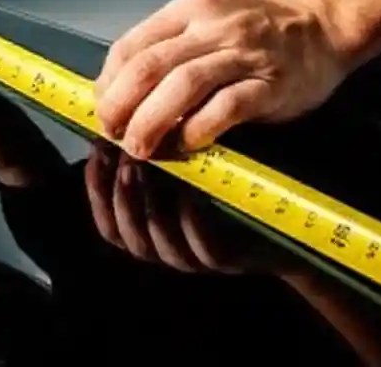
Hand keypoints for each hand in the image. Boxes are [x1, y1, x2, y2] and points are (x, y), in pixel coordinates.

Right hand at [84, 144, 276, 273]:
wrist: (285, 227)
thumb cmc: (227, 191)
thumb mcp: (186, 172)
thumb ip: (155, 157)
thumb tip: (122, 120)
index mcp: (149, 232)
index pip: (108, 221)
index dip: (96, 190)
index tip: (96, 152)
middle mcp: (165, 249)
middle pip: (126, 234)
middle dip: (117, 195)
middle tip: (119, 157)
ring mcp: (194, 259)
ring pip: (157, 244)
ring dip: (146, 207)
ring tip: (143, 168)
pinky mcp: (228, 261)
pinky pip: (203, 248)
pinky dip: (190, 222)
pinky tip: (188, 194)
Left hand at [94, 0, 350, 158]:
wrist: (322, 26)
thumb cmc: (255, 33)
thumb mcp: (204, 25)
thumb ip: (166, 52)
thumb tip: (118, 94)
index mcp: (189, 11)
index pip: (132, 45)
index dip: (108, 82)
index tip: (101, 107)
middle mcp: (213, 27)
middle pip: (150, 65)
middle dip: (121, 104)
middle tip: (112, 131)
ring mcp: (244, 54)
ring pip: (183, 85)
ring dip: (152, 120)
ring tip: (138, 146)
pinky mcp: (271, 84)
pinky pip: (227, 106)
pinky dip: (199, 128)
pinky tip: (186, 143)